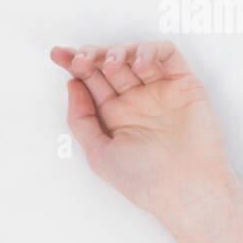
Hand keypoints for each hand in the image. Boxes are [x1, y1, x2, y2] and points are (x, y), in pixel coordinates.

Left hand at [48, 40, 238, 219]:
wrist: (185, 191)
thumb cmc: (143, 180)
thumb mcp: (98, 153)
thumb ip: (81, 120)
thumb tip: (72, 84)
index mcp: (113, 114)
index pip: (90, 80)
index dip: (73, 64)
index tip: (56, 54)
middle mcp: (135, 99)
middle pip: (108, 64)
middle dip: (90, 55)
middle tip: (79, 58)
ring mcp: (160, 90)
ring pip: (135, 54)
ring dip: (118, 51)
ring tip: (110, 64)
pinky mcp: (185, 84)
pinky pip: (168, 55)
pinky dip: (151, 51)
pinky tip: (139, 65)